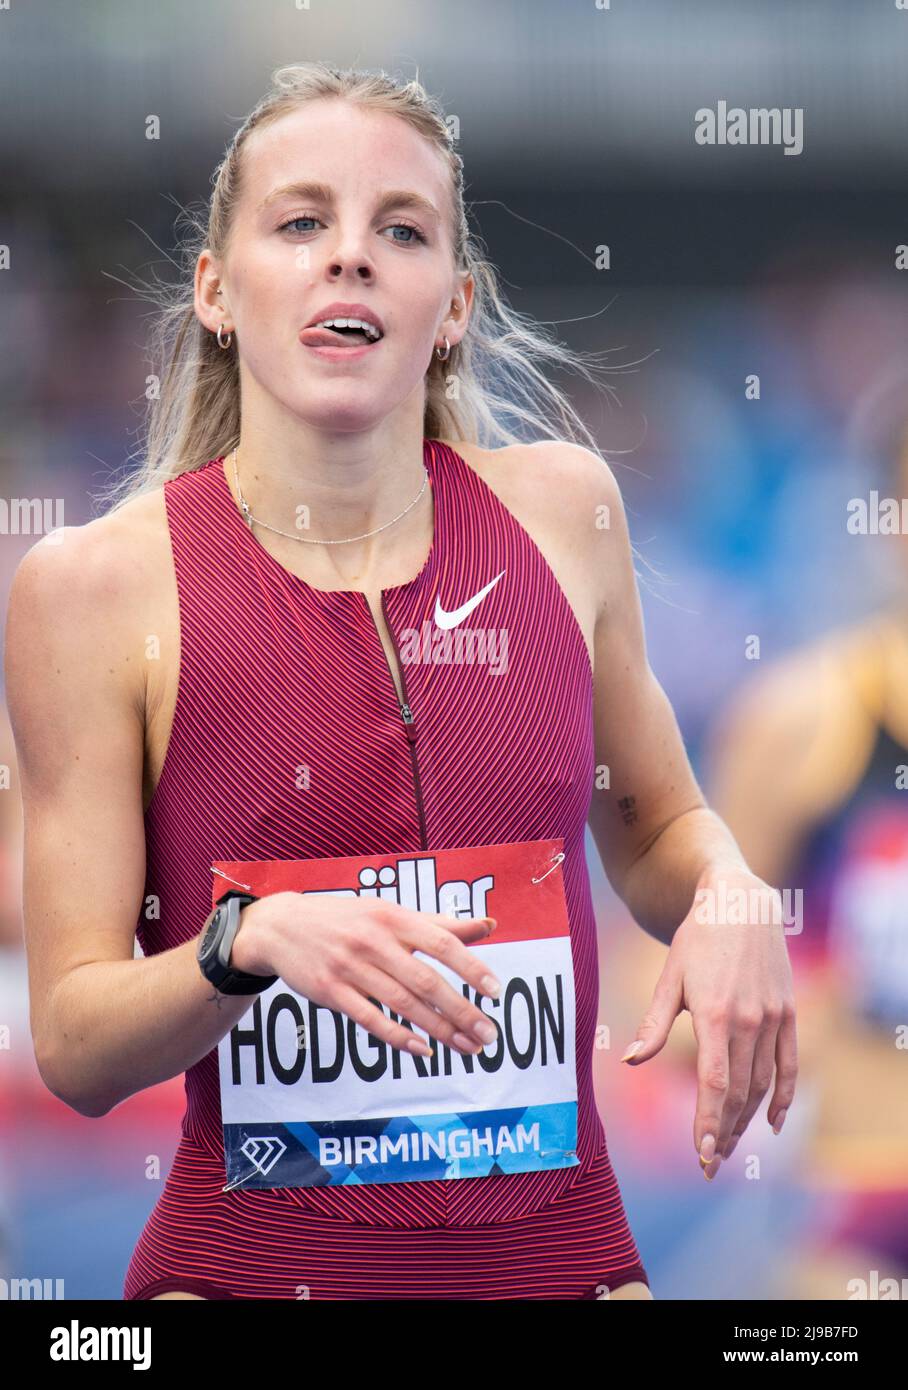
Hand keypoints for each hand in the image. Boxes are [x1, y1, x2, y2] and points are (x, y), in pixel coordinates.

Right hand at [231, 892, 500, 1057]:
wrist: (282, 926)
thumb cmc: (349, 919)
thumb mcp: (391, 913)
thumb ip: (440, 925)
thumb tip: (490, 925)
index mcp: (394, 917)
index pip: (441, 942)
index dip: (471, 967)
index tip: (495, 992)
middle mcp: (373, 941)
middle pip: (425, 980)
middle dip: (460, 1010)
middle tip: (488, 1035)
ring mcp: (350, 968)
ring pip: (401, 1004)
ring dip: (438, 1029)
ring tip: (468, 1047)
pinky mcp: (330, 992)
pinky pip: (369, 1019)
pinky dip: (398, 1037)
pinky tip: (424, 1050)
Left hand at [620, 866, 797, 1178]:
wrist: (740, 902)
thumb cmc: (696, 939)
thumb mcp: (670, 978)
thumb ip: (653, 1024)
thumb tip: (628, 1061)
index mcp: (715, 1014)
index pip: (714, 1083)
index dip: (707, 1122)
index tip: (701, 1155)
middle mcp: (750, 1021)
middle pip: (739, 1092)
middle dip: (723, 1132)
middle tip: (708, 1164)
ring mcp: (774, 1019)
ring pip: (763, 1084)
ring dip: (747, 1120)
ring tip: (728, 1146)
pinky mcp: (788, 1014)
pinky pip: (789, 1065)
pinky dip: (784, 1097)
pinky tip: (772, 1124)